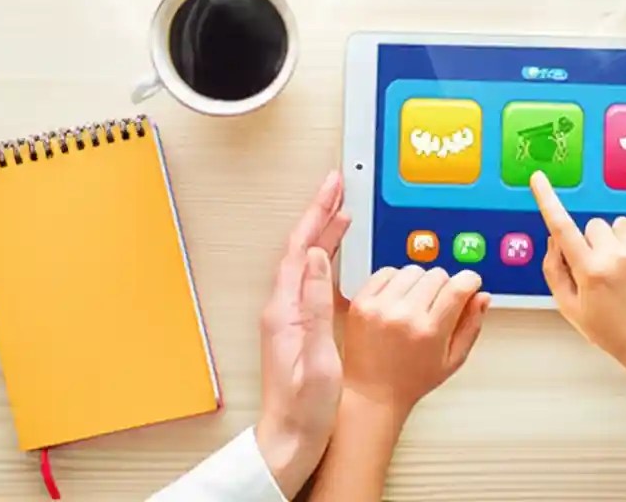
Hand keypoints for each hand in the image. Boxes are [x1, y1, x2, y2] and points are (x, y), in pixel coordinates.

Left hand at [255, 171, 350, 497]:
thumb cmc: (304, 406)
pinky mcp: (299, 325)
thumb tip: (318, 258)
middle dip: (321, 213)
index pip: (302, 248)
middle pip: (303, 248)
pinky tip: (338, 256)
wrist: (291, 438)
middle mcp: (284, 307)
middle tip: (338, 187)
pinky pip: (313, 279)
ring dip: (325, 233)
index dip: (319, 213)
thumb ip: (316, 305)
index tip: (333, 187)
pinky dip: (328, 258)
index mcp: (286, 309)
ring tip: (342, 211)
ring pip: (308, 261)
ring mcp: (290, 315)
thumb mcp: (316, 354)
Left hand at [344, 266, 490, 417]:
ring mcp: (380, 307)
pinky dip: (395, 280)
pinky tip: (397, 299)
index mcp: (431, 331)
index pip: (459, 286)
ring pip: (413, 270)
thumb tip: (482, 296)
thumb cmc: (412, 380)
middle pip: (437, 275)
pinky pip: (385, 272)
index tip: (469, 284)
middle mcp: (405, 316)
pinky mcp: (361, 303)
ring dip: (419, 282)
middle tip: (438, 304)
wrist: (372, 393)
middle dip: (444, 285)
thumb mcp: (453, 359)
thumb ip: (471, 325)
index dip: (470, 281)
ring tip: (415, 304)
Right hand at [531, 170, 625, 366]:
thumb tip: (554, 239)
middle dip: (592, 241)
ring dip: (618, 237)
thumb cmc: (612, 331)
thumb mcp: (570, 309)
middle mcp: (615, 256)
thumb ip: (555, 271)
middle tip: (602, 266)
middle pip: (592, 226)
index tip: (538, 179)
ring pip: (618, 223)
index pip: (561, 227)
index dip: (547, 200)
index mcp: (589, 270)